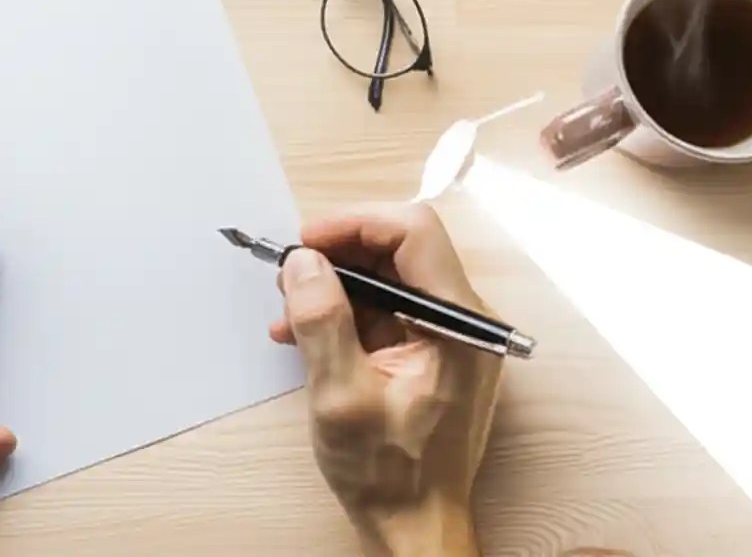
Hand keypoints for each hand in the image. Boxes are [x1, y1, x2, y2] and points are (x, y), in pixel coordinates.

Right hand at [271, 204, 502, 556]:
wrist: (417, 526)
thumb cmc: (391, 475)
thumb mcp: (342, 397)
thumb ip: (323, 322)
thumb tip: (303, 263)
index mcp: (459, 325)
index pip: (414, 233)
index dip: (355, 225)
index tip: (306, 242)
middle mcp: (464, 321)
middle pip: (401, 250)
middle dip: (339, 254)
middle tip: (289, 275)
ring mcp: (449, 336)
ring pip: (389, 278)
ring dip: (336, 286)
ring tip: (288, 312)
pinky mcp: (431, 352)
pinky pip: (387, 311)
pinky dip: (346, 313)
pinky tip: (305, 334)